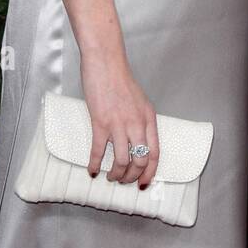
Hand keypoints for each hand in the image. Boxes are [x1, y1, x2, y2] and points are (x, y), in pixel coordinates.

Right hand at [81, 50, 159, 189]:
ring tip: (110, 177)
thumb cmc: (120, 80)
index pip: (155, 154)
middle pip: (140, 161)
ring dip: (116, 174)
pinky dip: (94, 164)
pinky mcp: (100, 122)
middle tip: (124, 181)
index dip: (150, 173)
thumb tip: (137, 142)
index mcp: (149, 119)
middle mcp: (137, 124)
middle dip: (131, 177)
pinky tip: (92, 170)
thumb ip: (141, 121)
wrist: (106, 64)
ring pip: (121, 161)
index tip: (143, 183)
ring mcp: (119, 124)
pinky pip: (98, 151)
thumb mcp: (140, 102)